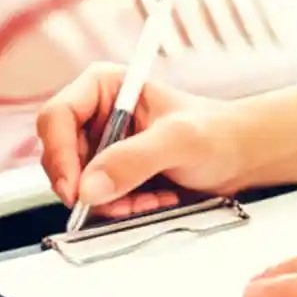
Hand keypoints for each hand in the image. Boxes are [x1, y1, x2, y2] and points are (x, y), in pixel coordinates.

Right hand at [35, 63, 238, 217]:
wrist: (239, 157)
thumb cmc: (216, 132)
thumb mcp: (178, 141)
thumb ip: (133, 160)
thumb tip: (90, 187)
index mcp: (102, 87)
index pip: (56, 117)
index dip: (58, 154)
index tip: (75, 189)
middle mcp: (94, 115)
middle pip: (60, 156)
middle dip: (89, 186)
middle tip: (120, 203)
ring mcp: (99, 147)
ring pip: (77, 184)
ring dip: (110, 202)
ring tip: (150, 199)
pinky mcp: (109, 174)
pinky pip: (96, 200)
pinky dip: (120, 209)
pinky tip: (152, 201)